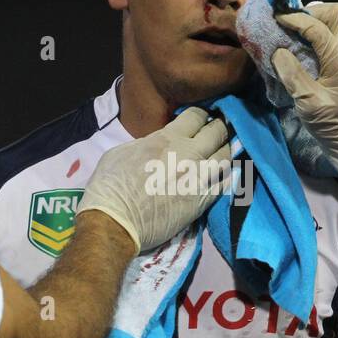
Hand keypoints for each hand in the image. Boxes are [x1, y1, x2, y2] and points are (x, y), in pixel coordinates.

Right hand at [77, 106, 231, 253]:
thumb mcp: (122, 150)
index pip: (197, 116)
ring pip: (226, 157)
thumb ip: (147, 142)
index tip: (201, 120)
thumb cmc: (110, 185)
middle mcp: (189, 154)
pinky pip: (225, 184)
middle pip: (218, 132)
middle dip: (220, 128)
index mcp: (168, 138)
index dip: (201, 115)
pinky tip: (223, 175)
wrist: (115, 222)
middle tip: (217, 132)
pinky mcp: (202, 201)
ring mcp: (199, 178)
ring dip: (225, 152)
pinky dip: (226, 177)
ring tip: (221, 152)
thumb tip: (157, 143)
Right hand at [271, 3, 337, 178]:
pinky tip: (300, 43)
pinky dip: (315, 30)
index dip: (296, 20)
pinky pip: (332, 33)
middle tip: (288, 24)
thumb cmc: (332, 124)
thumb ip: (293, 75)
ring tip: (292, 31)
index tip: (276, 19)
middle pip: (335, 13)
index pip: (319, 28)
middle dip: (310, 12)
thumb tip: (278, 52)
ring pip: (335, 20)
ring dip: (313, 20)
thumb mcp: (308, 103)